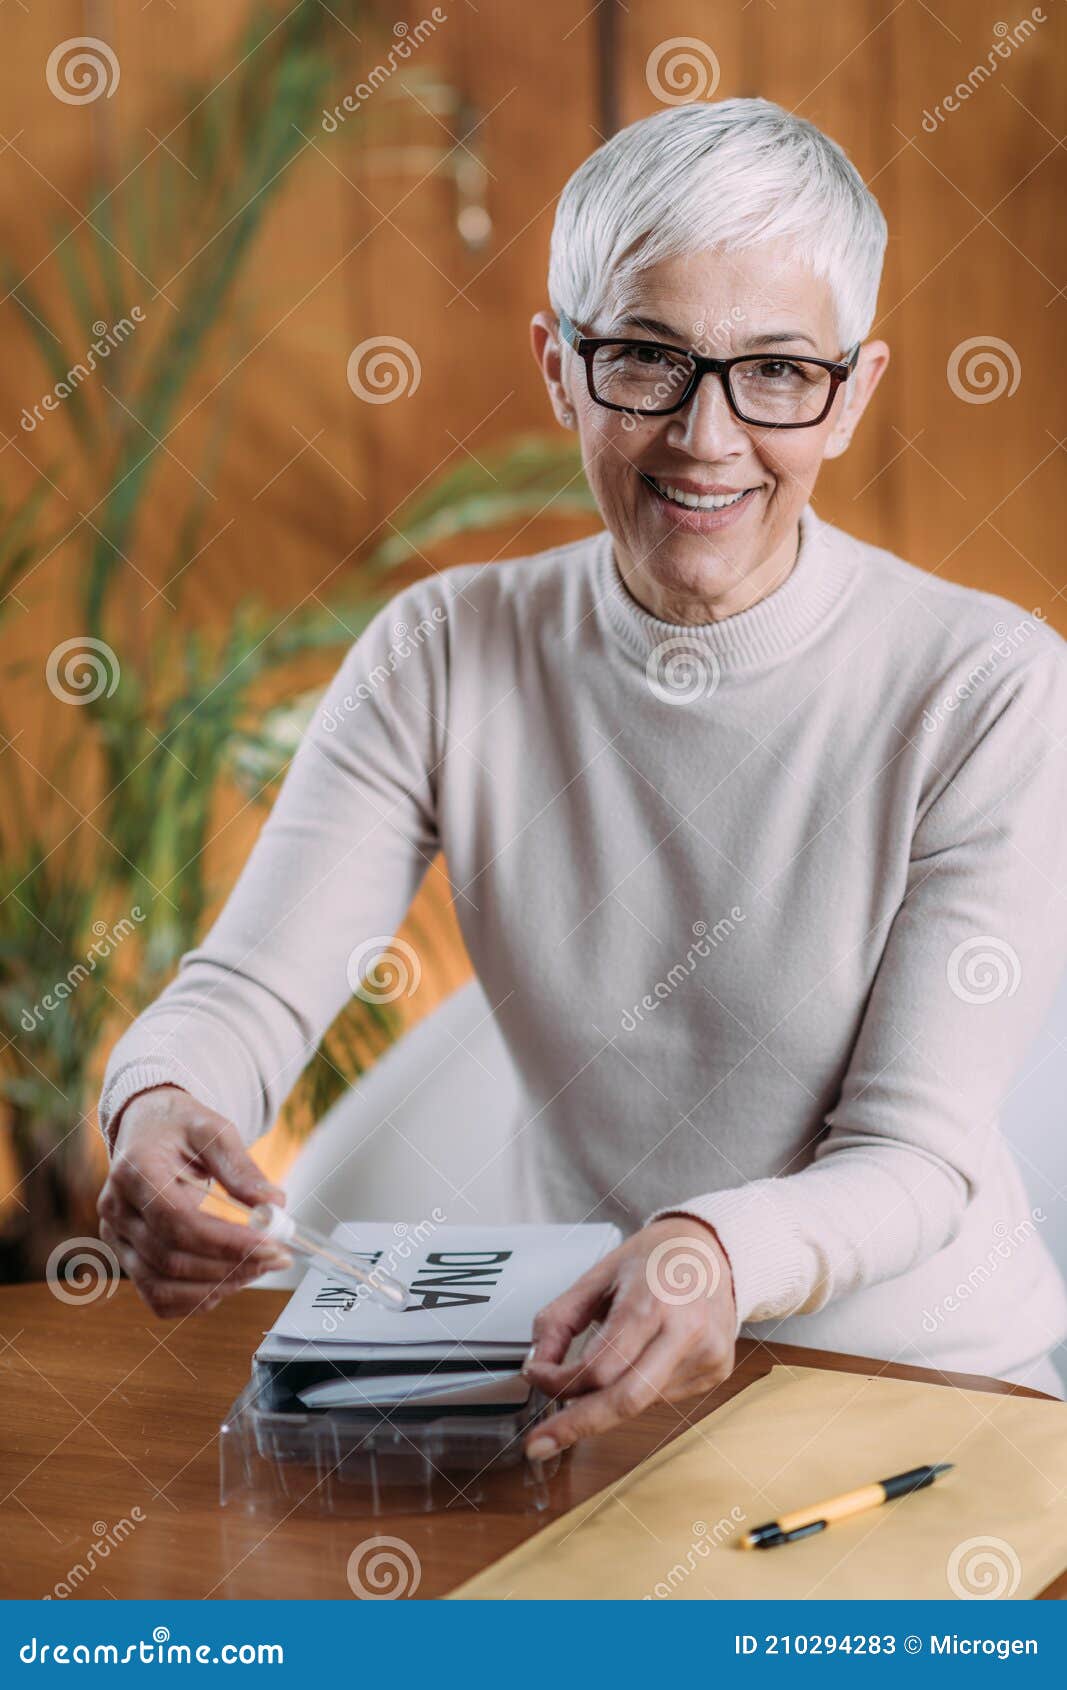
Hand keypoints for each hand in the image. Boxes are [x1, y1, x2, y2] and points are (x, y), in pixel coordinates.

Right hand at [97, 1085, 292, 1317]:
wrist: (147, 1128)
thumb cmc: (180, 1127)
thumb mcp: (214, 1129)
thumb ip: (241, 1167)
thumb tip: (274, 1204)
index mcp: (134, 1170)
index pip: (176, 1220)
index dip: (225, 1241)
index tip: (270, 1244)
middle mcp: (116, 1208)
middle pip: (171, 1258)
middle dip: (231, 1265)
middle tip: (277, 1257)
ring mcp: (115, 1237)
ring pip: (162, 1286)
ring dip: (217, 1286)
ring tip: (258, 1267)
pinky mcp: (125, 1256)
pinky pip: (157, 1296)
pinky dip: (197, 1298)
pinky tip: (229, 1280)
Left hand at [522, 1216, 735, 1459]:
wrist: (713, 1247)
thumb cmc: (654, 1258)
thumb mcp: (597, 1276)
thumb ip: (558, 1320)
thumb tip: (536, 1367)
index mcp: (652, 1301)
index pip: (599, 1368)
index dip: (559, 1383)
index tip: (536, 1377)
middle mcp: (685, 1332)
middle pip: (624, 1401)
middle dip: (576, 1426)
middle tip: (538, 1444)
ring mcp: (706, 1355)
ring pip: (641, 1402)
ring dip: (608, 1396)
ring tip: (611, 1357)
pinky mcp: (718, 1371)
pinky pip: (662, 1396)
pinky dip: (637, 1386)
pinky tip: (645, 1354)